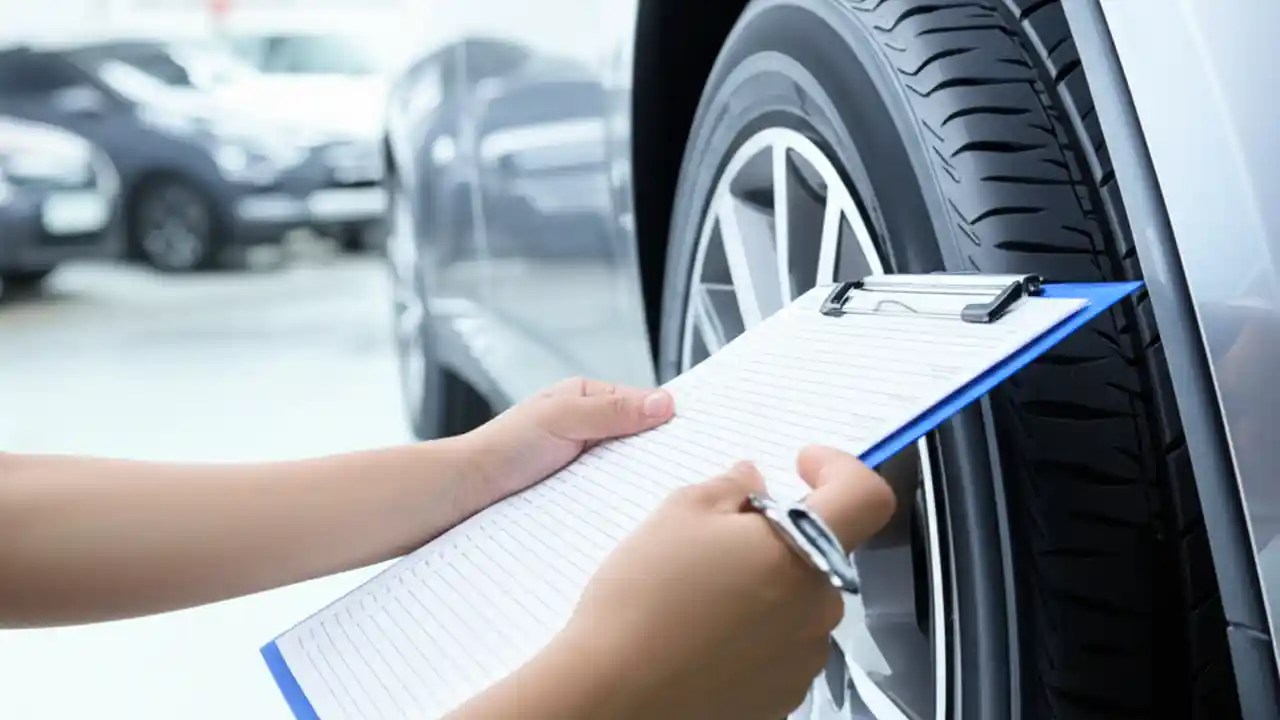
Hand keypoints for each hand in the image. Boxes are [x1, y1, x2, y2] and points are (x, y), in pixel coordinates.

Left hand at [462, 377, 674, 509]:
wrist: (467, 491)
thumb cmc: (507, 446)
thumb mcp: (563, 418)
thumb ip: (611, 411)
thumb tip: (666, 403)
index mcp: (587, 398)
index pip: (642, 403)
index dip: (668, 418)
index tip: (696, 436)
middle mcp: (590, 427)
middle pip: (639, 438)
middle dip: (658, 452)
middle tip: (689, 470)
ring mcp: (586, 461)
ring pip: (627, 468)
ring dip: (640, 480)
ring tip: (667, 497)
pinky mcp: (579, 493)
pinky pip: (610, 493)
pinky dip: (621, 499)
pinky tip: (636, 514)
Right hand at [549, 447, 895, 719]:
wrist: (614, 696)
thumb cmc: (644, 598)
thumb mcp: (680, 512)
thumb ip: (731, 487)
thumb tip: (754, 483)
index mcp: (804, 556)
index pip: (867, 497)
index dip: (841, 469)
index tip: (802, 465)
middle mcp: (819, 611)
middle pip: (822, 553)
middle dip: (780, 537)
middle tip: (718, 538)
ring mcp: (805, 662)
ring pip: (799, 602)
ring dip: (767, 587)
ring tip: (702, 596)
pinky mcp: (782, 698)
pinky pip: (782, 647)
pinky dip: (755, 632)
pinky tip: (704, 636)